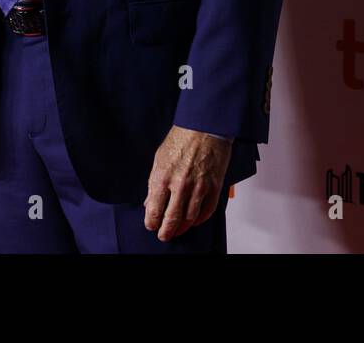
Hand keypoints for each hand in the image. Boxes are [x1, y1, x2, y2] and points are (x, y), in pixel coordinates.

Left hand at [143, 124, 230, 241]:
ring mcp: (199, 187)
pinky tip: (194, 221)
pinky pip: (207, 211)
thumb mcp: (159, 158)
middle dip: (166, 231)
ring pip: (189, 218)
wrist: (205, 126)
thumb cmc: (182, 138)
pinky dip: (199, 220)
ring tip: (178, 231)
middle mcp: (180, 185)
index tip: (151, 226)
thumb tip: (149, 201)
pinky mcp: (214, 186)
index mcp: (163, 177)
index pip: (154, 210)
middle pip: (171, 219)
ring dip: (182, 228)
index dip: (151, 222)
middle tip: (164, 235)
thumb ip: (154, 182)